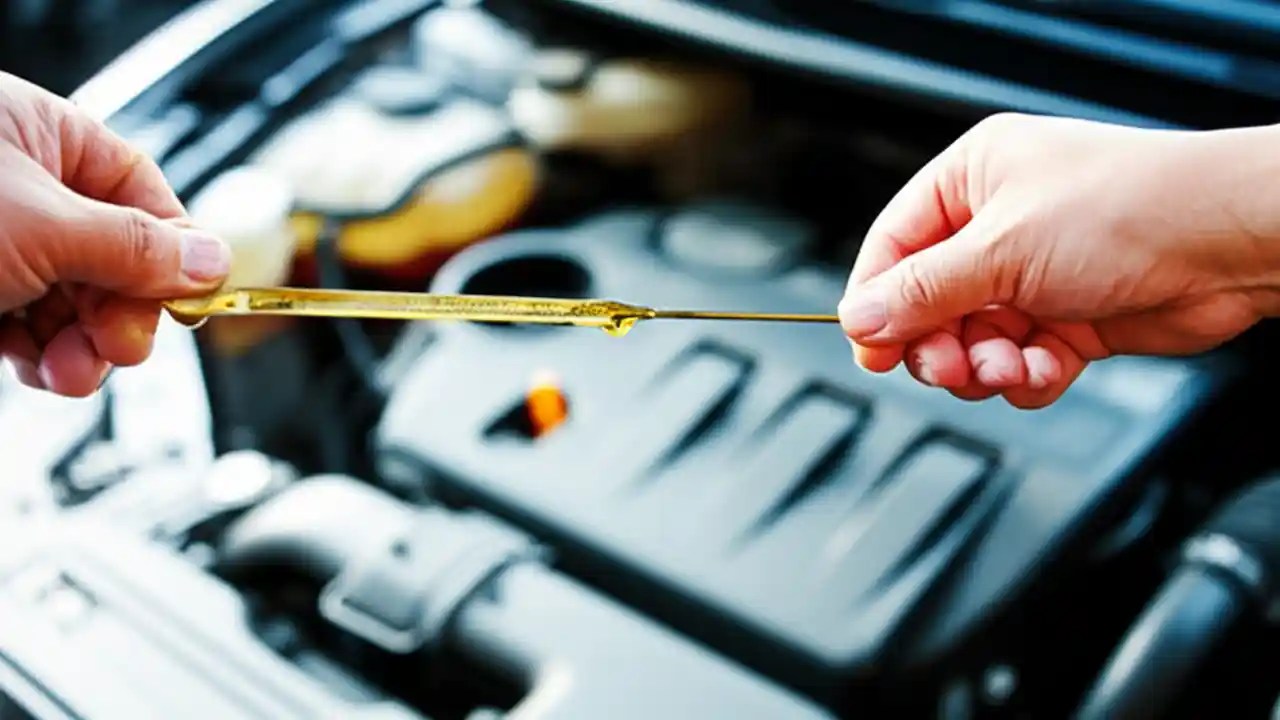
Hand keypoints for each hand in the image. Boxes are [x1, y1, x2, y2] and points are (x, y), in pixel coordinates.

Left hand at [0, 72, 228, 396]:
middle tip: (121, 345)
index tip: (191, 299)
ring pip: (74, 302)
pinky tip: (42, 370)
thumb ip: (135, 247)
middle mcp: (21, 189)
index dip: (172, 249)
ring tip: (72, 369)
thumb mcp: (41, 225)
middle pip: (114, 256)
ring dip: (84, 346)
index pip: (141, 192)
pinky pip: (30, 330)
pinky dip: (42, 358)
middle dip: (120, 312)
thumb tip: (212, 259)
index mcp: (41, 138)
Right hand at [839, 113, 1279, 408]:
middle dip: (938, 344)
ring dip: (984, 364)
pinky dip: (1025, 375)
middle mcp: (997, 226)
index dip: (876, 302)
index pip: (894, 247)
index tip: (869, 349)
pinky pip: (1018, 360)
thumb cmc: (1128, 209)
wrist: (1228, 245)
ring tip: (1009, 364)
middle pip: (928, 304)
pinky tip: (1043, 369)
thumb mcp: (1001, 250)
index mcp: (972, 180)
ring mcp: (1032, 274)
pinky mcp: (1067, 318)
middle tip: (949, 368)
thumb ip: (922, 293)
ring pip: (972, 340)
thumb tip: (859, 319)